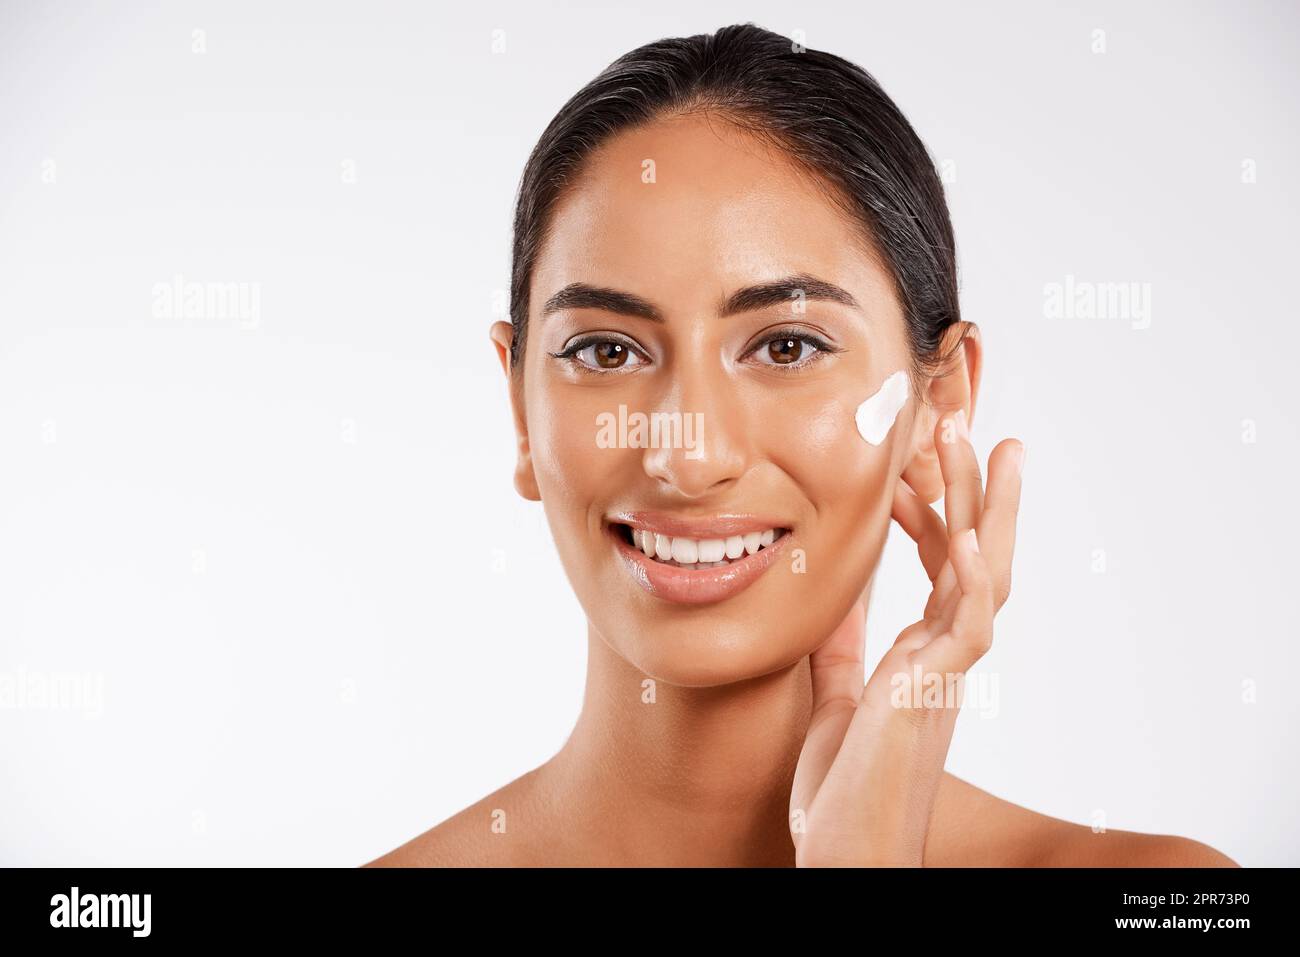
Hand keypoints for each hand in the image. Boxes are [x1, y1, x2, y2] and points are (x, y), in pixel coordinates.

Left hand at [789, 410, 1023, 865]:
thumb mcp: (838, 694)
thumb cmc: (845, 785)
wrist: (849, 849)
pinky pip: (966, 626)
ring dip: (983, 507)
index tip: (911, 462)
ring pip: (983, 573)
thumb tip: (834, 597)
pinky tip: (968, 533)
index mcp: (923, 650)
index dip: (929, 510)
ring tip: (985, 442)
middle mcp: (945, 653)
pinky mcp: (936, 691)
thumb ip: (841, 644)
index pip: (938, 564)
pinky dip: (970, 577)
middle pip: (975, 551)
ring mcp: (947, 669)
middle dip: (974, 486)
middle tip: (973, 422)